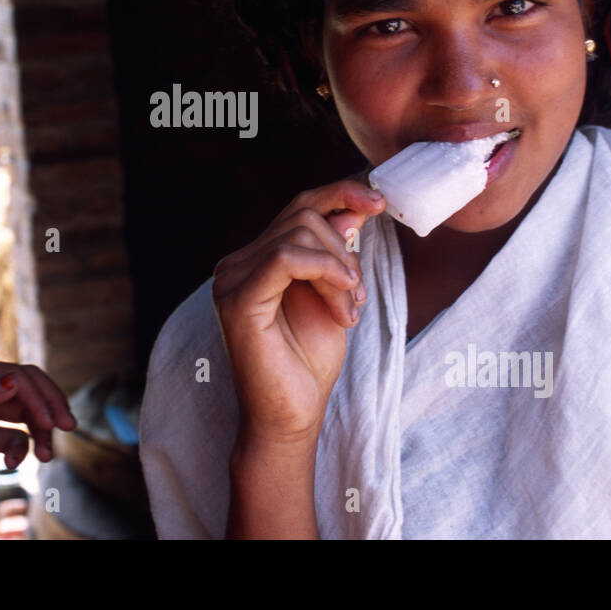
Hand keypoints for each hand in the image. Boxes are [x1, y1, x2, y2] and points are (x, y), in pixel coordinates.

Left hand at [0, 360, 75, 488]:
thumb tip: (13, 381)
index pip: (15, 375)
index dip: (39, 395)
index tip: (53, 422)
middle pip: (26, 391)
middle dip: (48, 408)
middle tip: (68, 428)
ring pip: (24, 415)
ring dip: (40, 432)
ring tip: (46, 456)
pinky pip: (12, 438)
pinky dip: (20, 449)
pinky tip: (13, 465)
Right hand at [212, 180, 385, 448]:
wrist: (292, 415)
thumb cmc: (308, 363)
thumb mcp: (335, 294)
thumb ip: (338, 253)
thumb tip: (354, 208)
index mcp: (257, 259)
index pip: (298, 205)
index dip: (339, 194)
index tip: (378, 201)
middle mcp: (237, 263)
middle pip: (302, 215)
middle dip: (345, 250)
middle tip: (357, 298)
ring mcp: (231, 278)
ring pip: (298, 233)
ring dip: (340, 269)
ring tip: (348, 310)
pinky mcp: (237, 298)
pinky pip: (284, 257)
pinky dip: (323, 268)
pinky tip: (342, 296)